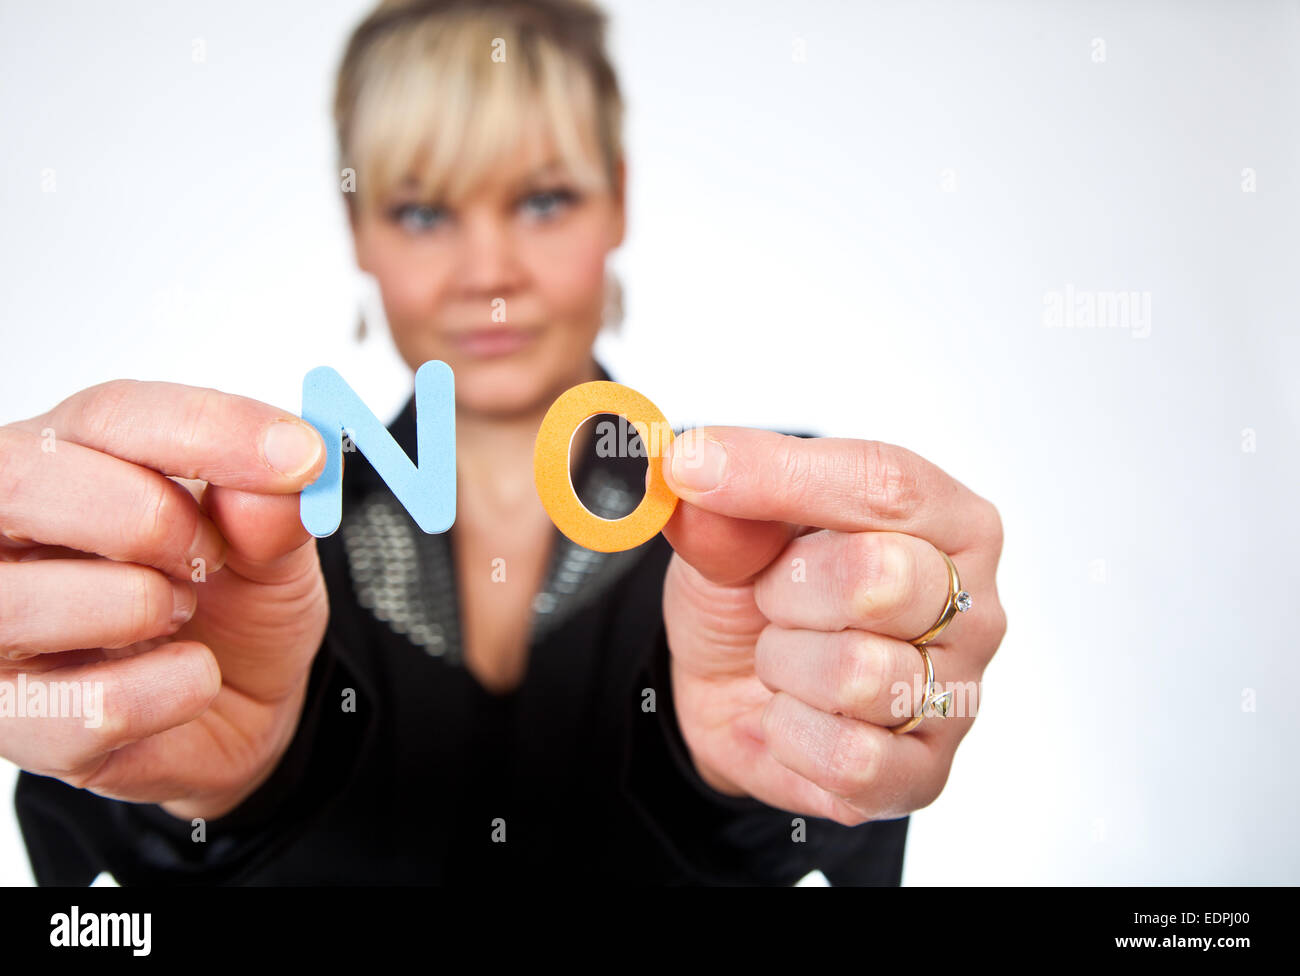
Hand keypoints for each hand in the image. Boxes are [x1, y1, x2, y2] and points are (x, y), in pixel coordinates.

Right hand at [0, 380, 328, 820]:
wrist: (241, 703)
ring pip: (25, 602)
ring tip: (182, 613)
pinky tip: (185, 675)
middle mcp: (5, 529)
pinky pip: (87, 706)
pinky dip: (170, 689)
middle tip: (213, 554)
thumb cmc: (233, 601)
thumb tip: (282, 480)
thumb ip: (274, 509)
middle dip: (145, 518)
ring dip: (144, 607)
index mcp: (69, 455)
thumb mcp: (273, 544)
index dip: (211, 431)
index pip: (109, 415)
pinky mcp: (14, 718)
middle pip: (18, 484)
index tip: (302, 458)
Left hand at [660, 428, 1005, 824]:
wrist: (730, 687)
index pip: (886, 484)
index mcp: (950, 520)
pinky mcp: (924, 774)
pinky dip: (790, 733)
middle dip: (789, 587)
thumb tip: (696, 468)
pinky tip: (792, 713)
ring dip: (783, 664)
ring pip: (856, 672)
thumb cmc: (756, 593)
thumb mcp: (731, 531)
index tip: (696, 470)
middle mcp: (973, 606)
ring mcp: (958, 695)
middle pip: (880, 576)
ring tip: (783, 656)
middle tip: (771, 596)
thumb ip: (726, 506)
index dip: (780, 476)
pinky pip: (847, 756)